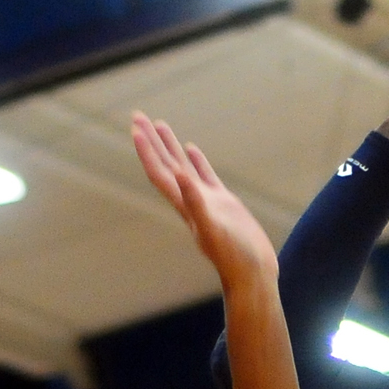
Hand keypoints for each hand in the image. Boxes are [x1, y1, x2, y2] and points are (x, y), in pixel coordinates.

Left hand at [132, 113, 277, 283]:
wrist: (252, 274)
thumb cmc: (234, 256)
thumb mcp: (213, 228)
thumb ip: (196, 203)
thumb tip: (180, 176)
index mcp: (185, 204)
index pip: (159, 172)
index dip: (147, 150)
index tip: (136, 127)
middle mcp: (191, 200)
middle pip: (165, 164)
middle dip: (151, 141)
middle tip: (137, 115)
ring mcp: (206, 201)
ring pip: (183, 166)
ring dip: (169, 146)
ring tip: (159, 124)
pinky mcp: (223, 203)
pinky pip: (205, 175)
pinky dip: (197, 161)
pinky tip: (191, 149)